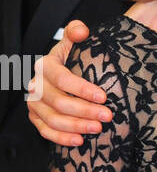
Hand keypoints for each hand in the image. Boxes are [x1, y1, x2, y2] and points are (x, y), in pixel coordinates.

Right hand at [26, 19, 111, 145]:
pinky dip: (62, 138)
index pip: (62, 79)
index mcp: (45, 65)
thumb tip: (82, 31)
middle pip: (58, 102)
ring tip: (98, 129)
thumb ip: (77, 32)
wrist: (67, 73)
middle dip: (85, 111)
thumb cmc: (75, 58)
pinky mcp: (36, 118)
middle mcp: (36, 85)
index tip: (104, 97)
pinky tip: (80, 141)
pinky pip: (46, 132)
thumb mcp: (75, 43)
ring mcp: (34, 103)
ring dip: (77, 126)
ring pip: (53, 119)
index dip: (82, 89)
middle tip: (107, 116)